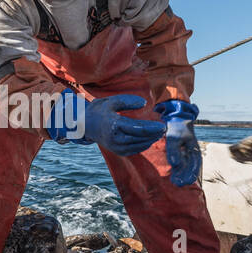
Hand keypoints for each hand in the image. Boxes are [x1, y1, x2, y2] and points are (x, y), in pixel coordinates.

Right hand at [48, 90, 164, 156]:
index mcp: (114, 125)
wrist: (85, 125)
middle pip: (141, 138)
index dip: (153, 128)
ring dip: (151, 139)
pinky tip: (151, 138)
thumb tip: (144, 103)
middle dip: (155, 134)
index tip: (164, 125)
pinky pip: (135, 149)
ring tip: (160, 133)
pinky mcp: (118, 151)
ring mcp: (116, 147)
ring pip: (139, 145)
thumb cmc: (100, 110)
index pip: (138, 128)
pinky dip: (144, 144)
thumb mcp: (111, 101)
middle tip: (165, 128)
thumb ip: (127, 101)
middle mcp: (116, 139)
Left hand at [154, 99, 200, 186]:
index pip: (195, 165)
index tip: (185, 181)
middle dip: (185, 177)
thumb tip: (174, 164)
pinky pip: (181, 165)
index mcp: (194, 149)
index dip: (191, 174)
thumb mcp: (174, 137)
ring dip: (181, 175)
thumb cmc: (176, 127)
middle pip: (191, 168)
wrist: (175, 118)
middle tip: (178, 183)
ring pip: (186, 168)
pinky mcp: (180, 154)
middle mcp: (192, 153)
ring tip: (175, 182)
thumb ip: (174, 150)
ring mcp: (186, 154)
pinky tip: (173, 176)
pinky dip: (178, 171)